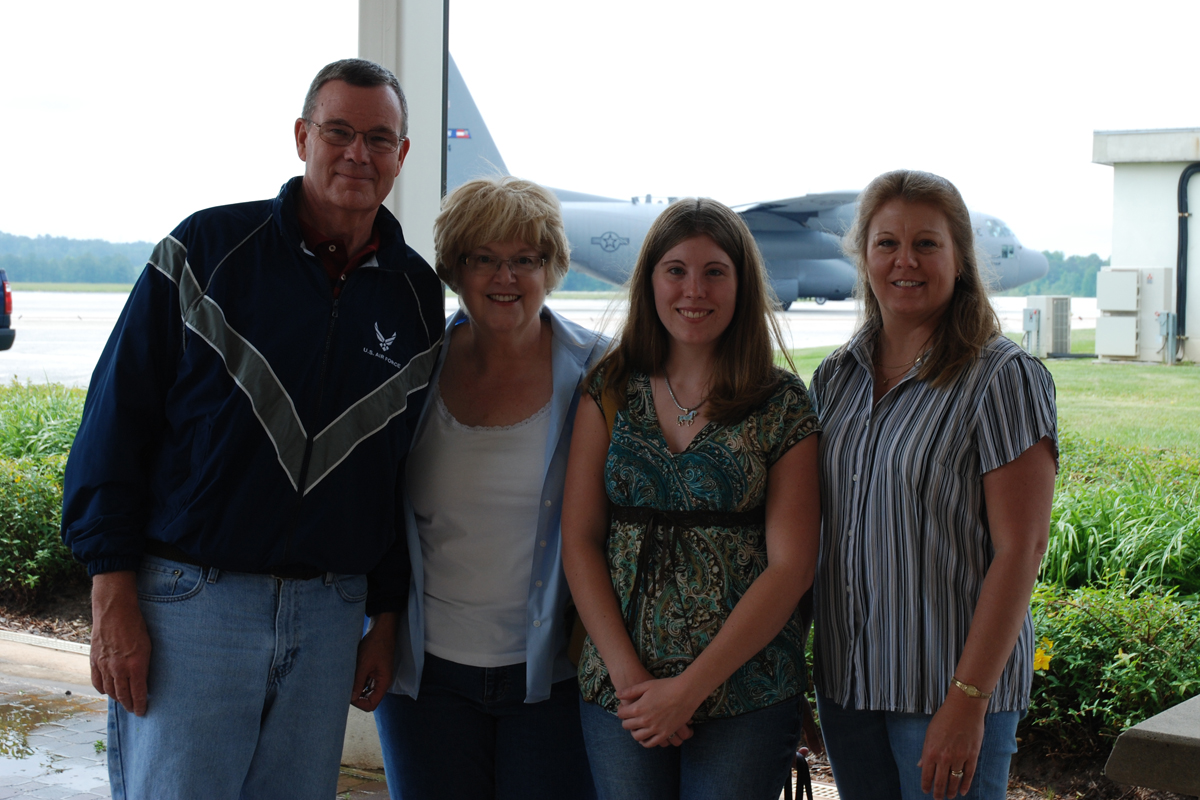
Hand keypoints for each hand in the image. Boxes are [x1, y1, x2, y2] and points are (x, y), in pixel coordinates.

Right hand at [90, 572, 151, 715]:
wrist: (115, 610)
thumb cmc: (136, 625)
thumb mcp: (148, 646)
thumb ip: (145, 665)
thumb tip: (144, 681)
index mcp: (135, 666)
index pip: (138, 693)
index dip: (140, 705)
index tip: (142, 712)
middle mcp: (118, 669)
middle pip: (123, 695)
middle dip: (129, 705)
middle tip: (133, 710)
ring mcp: (104, 666)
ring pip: (109, 690)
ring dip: (116, 698)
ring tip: (122, 702)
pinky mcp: (94, 661)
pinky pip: (97, 681)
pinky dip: (102, 689)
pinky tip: (107, 691)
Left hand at [350, 613, 396, 711]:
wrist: (381, 630)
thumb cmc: (376, 645)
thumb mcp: (364, 664)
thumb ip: (358, 682)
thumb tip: (350, 698)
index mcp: (383, 683)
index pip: (371, 704)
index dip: (359, 703)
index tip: (348, 695)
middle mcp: (381, 683)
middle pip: (368, 700)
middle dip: (356, 697)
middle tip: (344, 688)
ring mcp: (378, 677)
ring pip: (365, 692)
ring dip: (356, 689)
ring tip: (346, 681)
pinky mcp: (373, 672)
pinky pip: (364, 683)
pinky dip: (357, 682)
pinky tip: (350, 675)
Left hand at [616, 676, 699, 747]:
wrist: (686, 692)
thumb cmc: (666, 686)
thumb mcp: (646, 685)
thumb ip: (630, 691)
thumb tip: (617, 694)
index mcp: (638, 708)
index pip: (621, 714)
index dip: (621, 710)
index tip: (623, 708)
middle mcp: (645, 720)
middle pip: (627, 726)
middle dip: (626, 721)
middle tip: (629, 717)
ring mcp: (655, 729)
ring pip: (637, 737)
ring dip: (634, 732)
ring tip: (636, 727)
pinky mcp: (665, 734)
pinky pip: (651, 743)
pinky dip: (645, 742)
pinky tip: (645, 736)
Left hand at [918, 690, 986, 799]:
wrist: (964, 708)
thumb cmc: (944, 718)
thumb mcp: (929, 733)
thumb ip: (926, 752)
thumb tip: (921, 765)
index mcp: (931, 751)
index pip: (927, 775)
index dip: (926, 785)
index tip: (926, 791)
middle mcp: (944, 757)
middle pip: (940, 782)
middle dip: (938, 793)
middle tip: (938, 798)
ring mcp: (959, 758)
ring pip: (954, 780)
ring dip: (951, 791)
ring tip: (949, 796)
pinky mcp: (972, 756)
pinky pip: (968, 775)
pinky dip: (965, 785)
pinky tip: (962, 791)